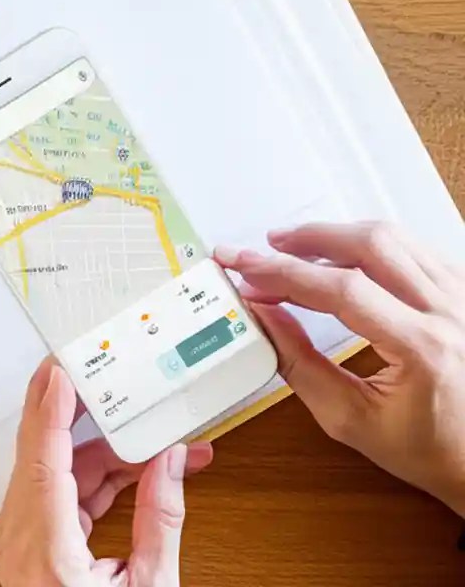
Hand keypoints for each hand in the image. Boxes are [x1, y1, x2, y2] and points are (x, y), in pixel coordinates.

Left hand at [0, 358, 213, 585]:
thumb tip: (171, 463)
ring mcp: (17, 539)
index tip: (58, 371)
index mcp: (45, 551)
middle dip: (96, 423)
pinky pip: (58, 494)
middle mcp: (19, 539)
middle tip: (117, 381)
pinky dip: (97, 481)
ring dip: (109, 456)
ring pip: (59, 473)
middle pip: (53, 458)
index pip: (42, 461)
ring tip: (162, 445)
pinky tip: (138, 471)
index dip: (49, 409)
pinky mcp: (26, 541)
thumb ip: (160, 519)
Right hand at [215, 222, 464, 516]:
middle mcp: (451, 312)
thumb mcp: (348, 418)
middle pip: (372, 245)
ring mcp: (463, 297)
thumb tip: (261, 316)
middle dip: (309, 239)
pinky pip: (413, 249)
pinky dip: (369, 245)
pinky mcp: (464, 292)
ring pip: (394, 238)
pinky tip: (340, 256)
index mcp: (423, 349)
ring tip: (294, 246)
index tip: (243, 268)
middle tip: (264, 247)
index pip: (343, 291)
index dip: (285, 274)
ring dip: (337, 235)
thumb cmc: (425, 449)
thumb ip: (298, 364)